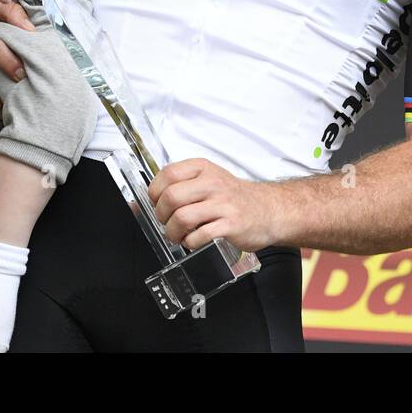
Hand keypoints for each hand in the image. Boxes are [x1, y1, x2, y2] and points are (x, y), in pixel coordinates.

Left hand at [147, 158, 282, 252]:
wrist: (270, 209)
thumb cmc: (235, 198)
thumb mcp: (209, 182)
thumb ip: (180, 187)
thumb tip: (140, 203)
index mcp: (204, 169)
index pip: (167, 174)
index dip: (155, 193)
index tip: (158, 204)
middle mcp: (213, 183)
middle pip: (171, 197)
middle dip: (162, 217)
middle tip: (168, 223)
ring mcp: (223, 203)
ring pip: (182, 217)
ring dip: (173, 233)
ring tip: (179, 236)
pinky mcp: (231, 224)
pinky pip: (199, 235)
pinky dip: (191, 243)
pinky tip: (195, 241)